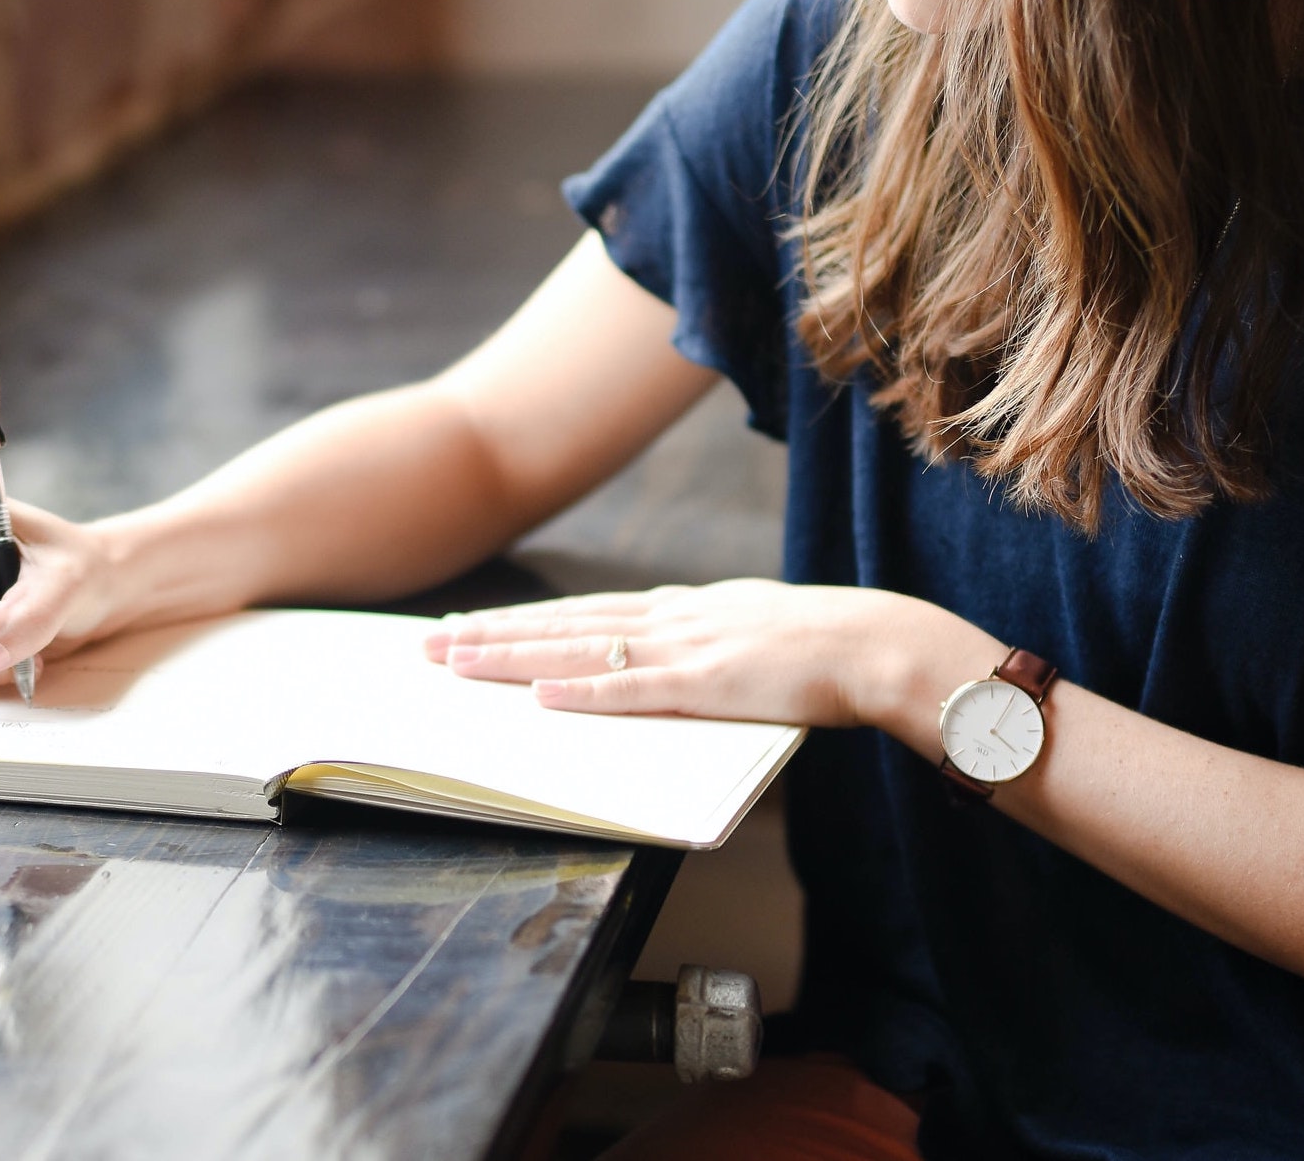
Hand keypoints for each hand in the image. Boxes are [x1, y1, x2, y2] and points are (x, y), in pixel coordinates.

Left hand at [425, 579, 993, 731]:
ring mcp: (684, 648)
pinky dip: (582, 691)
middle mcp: (670, 618)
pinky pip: (632, 690)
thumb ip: (700, 645)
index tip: (467, 627)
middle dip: (491, 635)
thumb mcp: (746, 632)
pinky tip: (539, 694)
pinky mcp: (706, 684)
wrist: (875, 643)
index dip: (520, 621)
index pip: (581, 612)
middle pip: (562, 624)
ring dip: (514, 657)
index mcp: (680, 609)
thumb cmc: (819, 649)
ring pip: (579, 649)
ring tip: (457, 663)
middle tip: (429, 646)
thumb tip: (662, 661)